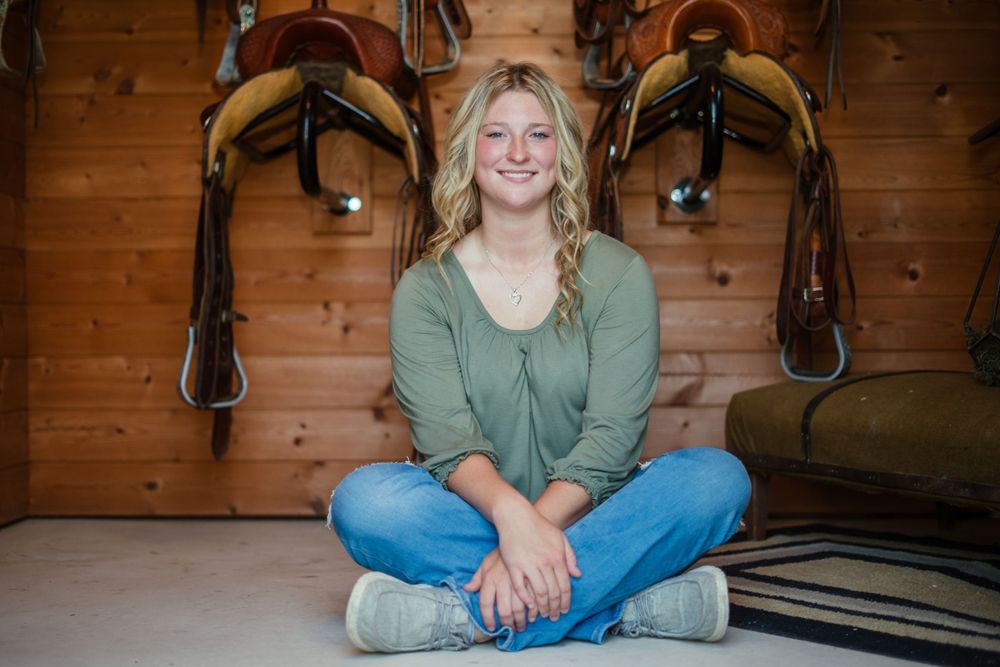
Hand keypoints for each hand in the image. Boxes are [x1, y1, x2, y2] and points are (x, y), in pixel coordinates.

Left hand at [464, 548, 536, 631]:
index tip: (492, 627)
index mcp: (490, 578)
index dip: (488, 619)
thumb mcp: (486, 561)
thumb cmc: (502, 551)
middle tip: (511, 630)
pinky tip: (534, 614)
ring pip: (520, 609)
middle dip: (508, 624)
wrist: (521, 533)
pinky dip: (534, 611)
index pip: (486, 604)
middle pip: (504, 611)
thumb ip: (477, 577)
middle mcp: (503, 581)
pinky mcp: (533, 579)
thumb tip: (467, 589)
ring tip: (522, 625)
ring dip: (522, 621)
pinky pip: (534, 600)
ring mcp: (518, 581)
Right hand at [493, 503, 581, 621]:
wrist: (516, 516)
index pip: (565, 585)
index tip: (564, 610)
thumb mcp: (560, 537)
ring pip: (539, 593)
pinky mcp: (514, 565)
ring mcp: (529, 564)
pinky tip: (529, 606)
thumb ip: (570, 557)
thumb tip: (577, 575)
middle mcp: (545, 562)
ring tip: (543, 614)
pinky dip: (526, 599)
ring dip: (542, 607)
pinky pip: (521, 587)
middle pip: (553, 592)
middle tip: (554, 617)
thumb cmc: (538, 526)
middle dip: (555, 608)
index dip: (565, 601)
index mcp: (557, 556)